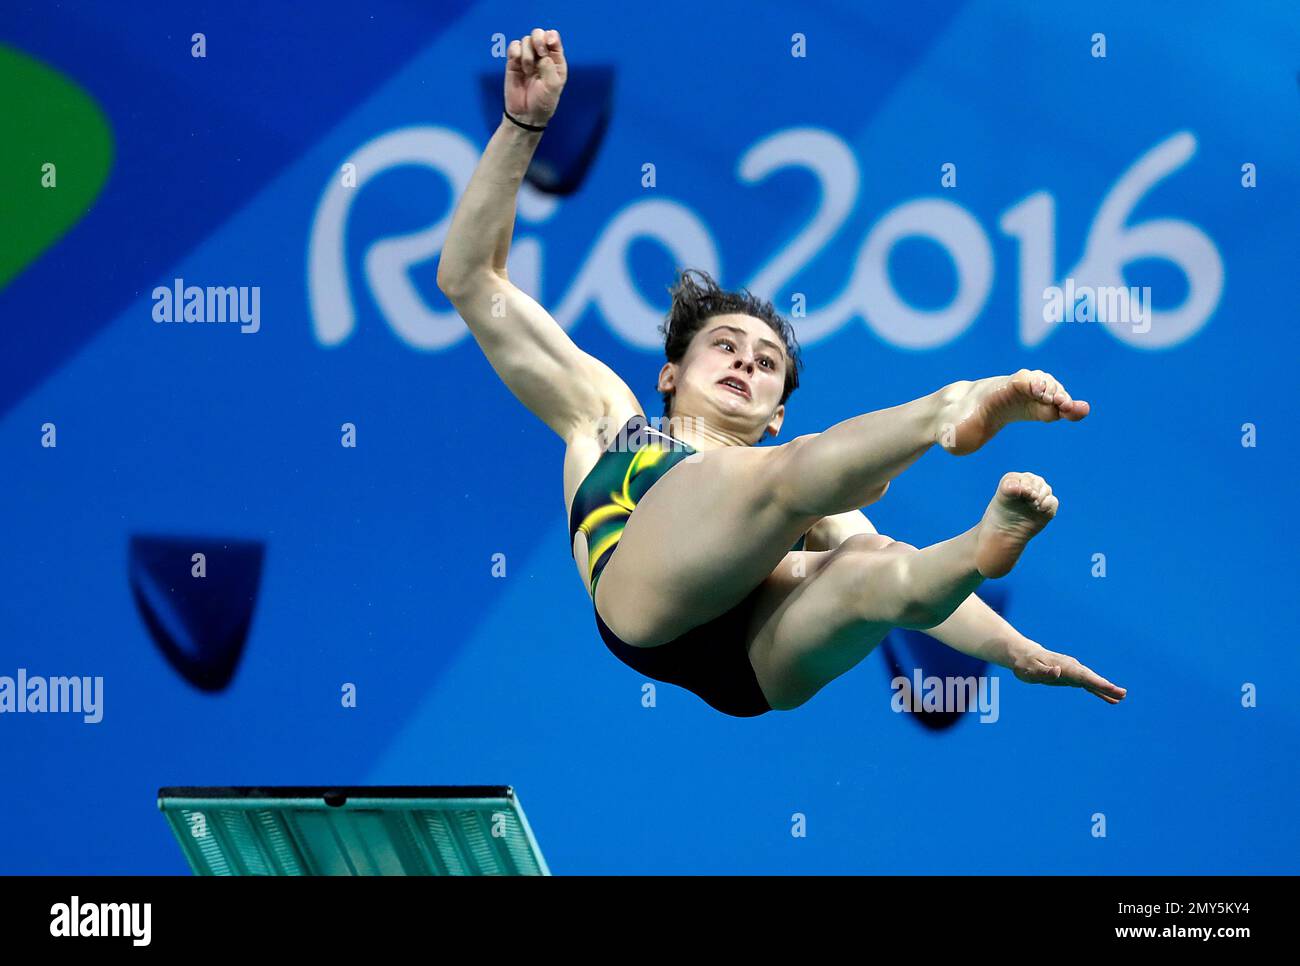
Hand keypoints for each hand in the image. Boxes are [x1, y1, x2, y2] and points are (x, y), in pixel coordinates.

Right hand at [506, 27, 566, 126]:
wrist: (525, 115)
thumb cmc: (543, 102)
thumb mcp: (553, 86)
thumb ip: (549, 66)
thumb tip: (542, 51)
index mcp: (555, 61)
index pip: (553, 38)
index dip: (550, 37)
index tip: (548, 44)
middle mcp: (542, 57)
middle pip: (538, 34)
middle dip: (538, 40)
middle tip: (539, 53)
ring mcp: (527, 59)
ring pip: (526, 40)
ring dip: (527, 53)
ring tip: (528, 70)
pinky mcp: (513, 63)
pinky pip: (513, 46)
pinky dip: (515, 51)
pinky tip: (517, 63)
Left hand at [1011, 640, 1126, 703]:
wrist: (1025, 655)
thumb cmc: (1025, 664)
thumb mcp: (1030, 670)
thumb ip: (1044, 672)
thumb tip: (1058, 671)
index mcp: (1063, 666)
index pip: (1082, 676)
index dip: (1096, 682)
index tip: (1110, 687)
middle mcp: (1071, 667)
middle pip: (1091, 678)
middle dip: (1106, 686)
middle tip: (1122, 694)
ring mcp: (1073, 671)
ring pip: (1092, 681)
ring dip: (1106, 689)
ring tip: (1121, 697)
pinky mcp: (1073, 677)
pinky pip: (1088, 685)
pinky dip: (1099, 691)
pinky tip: (1111, 699)